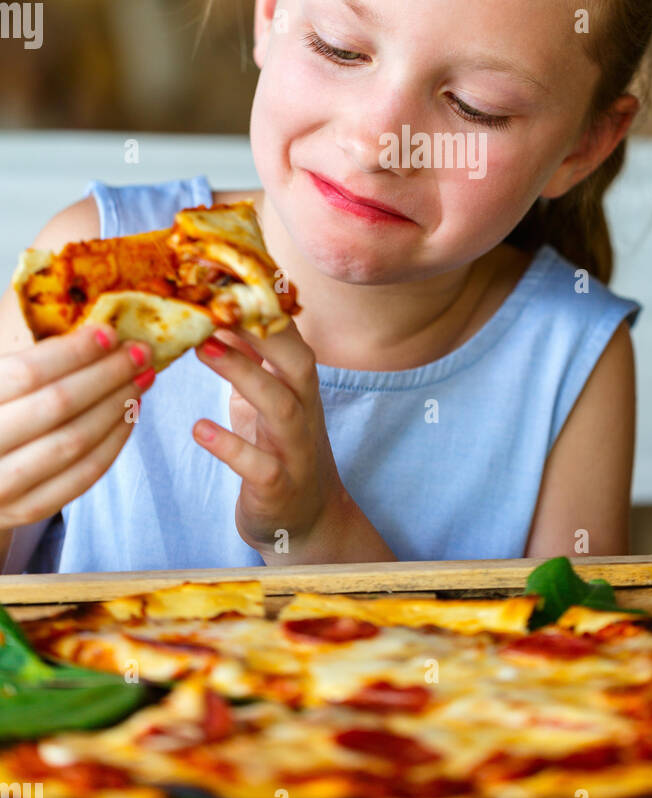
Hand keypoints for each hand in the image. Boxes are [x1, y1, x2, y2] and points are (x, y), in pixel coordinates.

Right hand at [0, 325, 154, 529]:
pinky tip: (128, 413)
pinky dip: (113, 441)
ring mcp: (2, 486)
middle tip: (141, 353)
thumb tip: (99, 339)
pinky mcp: (26, 510)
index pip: (27, 374)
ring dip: (117, 405)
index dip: (74, 352)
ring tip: (141, 379)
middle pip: (58, 406)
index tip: (110, 333)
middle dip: (107, 374)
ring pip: (75, 442)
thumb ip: (33, 365)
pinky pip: (83, 476)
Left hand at [192, 323, 344, 560]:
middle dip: (260, 330)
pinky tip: (199, 430)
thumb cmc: (278, 449)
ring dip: (243, 373)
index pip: (289, 335)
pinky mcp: (280, 488)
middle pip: (297, 361)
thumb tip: (220, 310)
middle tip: (213, 307)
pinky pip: (260, 465)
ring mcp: (296, 449)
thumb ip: (250, 358)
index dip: (261, 305)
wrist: (308, 521)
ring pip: (280, 405)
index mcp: (299, 385)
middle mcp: (305, 411)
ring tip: (201, 350)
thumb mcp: (267, 397)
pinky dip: (230, 446)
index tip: (223, 277)